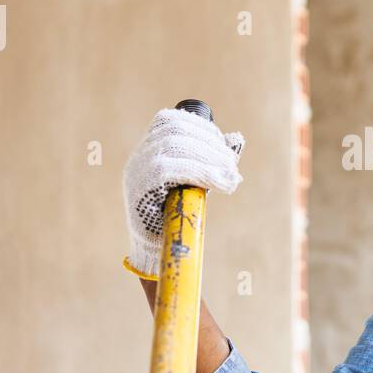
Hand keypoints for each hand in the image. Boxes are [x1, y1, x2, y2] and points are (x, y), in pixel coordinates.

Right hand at [122, 107, 243, 278]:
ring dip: (209, 157)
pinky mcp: (140, 188)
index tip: (221, 140)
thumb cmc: (177, 215)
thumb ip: (211, 160)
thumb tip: (236, 139)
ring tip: (231, 175)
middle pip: (174, 131)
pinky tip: (222, 183)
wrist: (156, 252)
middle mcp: (139, 157)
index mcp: (148, 151)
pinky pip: (173, 169)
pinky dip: (203, 173)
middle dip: (208, 143)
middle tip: (231, 162)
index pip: (168, 121)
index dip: (198, 126)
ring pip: (175, 146)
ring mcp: (137, 171)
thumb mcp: (195, 182)